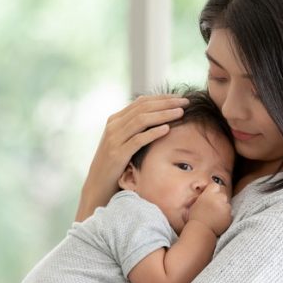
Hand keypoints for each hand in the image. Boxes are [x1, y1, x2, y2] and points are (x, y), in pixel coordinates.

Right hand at [76, 95, 188, 220]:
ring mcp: (114, 139)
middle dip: (166, 103)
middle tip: (185, 101)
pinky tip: (167, 129)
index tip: (179, 98)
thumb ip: (134, 129)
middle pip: (143, 108)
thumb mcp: (123, 142)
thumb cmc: (115, 164)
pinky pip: (137, 140)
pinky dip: (153, 133)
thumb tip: (157, 117)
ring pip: (141, 120)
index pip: (141, 102)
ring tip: (180, 112)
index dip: (162, 98)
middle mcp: (113, 126)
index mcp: (115, 120)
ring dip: (163, 114)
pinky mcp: (117, 154)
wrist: (97, 185)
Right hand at [187, 184, 231, 235]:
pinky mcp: (230, 215)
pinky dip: (225, 216)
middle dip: (218, 200)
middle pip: (222, 195)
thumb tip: (198, 192)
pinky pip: (229, 214)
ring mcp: (226, 206)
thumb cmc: (194, 218)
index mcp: (209, 193)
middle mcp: (219, 198)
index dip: (213, 191)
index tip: (210, 196)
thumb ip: (200, 197)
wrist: (201, 230)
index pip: (215, 186)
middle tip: (212, 208)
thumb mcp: (193, 204)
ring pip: (226, 204)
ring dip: (222, 208)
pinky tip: (218, 221)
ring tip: (214, 216)